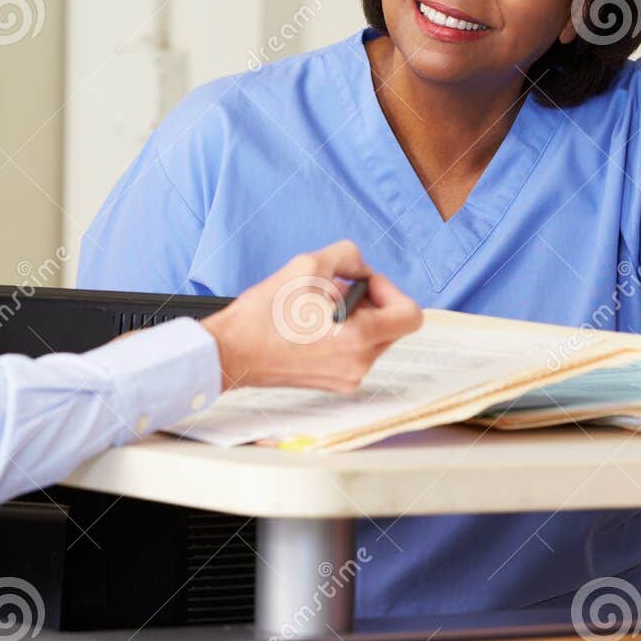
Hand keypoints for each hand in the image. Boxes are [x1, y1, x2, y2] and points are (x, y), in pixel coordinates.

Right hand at [201, 241, 421, 393]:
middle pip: (392, 325)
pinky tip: (314, 326)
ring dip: (357, 317)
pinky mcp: (334, 383)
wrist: (230, 352)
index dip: (391, 291)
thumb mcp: (308, 265)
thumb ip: (348, 256)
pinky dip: (344, 335)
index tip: (363, 284)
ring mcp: (347, 377)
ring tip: (319, 308)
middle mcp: (359, 363)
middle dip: (370, 302)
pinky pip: (356, 352)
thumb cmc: (263, 314)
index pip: (410, 316)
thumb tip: (362, 268)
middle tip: (335, 291)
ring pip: (374, 338)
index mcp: (358, 338)